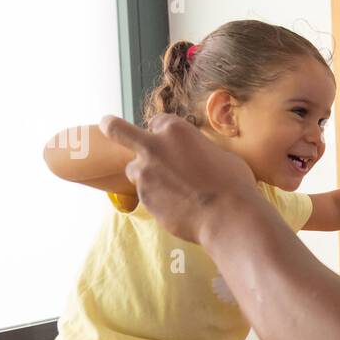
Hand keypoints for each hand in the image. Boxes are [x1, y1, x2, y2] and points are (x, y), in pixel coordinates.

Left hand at [99, 113, 258, 243]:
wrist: (228, 217)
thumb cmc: (233, 184)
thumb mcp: (221, 155)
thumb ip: (199, 151)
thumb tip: (196, 158)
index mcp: (176, 130)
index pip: (158, 122)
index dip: (164, 133)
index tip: (169, 142)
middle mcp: (154, 147)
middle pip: (117, 130)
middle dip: (111, 127)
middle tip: (106, 124)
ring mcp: (144, 174)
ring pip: (134, 170)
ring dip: (146, 176)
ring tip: (172, 190)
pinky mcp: (144, 199)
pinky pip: (146, 195)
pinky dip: (157, 199)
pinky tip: (178, 206)